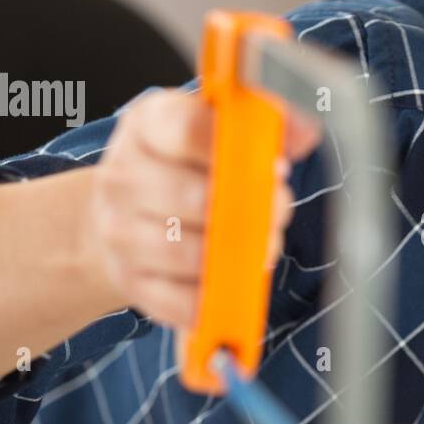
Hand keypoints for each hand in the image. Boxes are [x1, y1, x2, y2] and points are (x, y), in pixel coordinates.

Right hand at [86, 88, 320, 329]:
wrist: (119, 216)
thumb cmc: (178, 168)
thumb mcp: (210, 129)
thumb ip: (258, 123)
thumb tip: (304, 134)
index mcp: (146, 126)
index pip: (187, 129)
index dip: (239, 150)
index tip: (276, 165)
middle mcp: (122, 178)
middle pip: (195, 197)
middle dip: (254, 210)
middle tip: (280, 211)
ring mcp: (119, 233)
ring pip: (191, 253)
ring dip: (242, 255)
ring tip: (265, 246)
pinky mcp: (128, 280)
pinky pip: (181, 301)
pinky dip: (218, 297)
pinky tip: (235, 282)